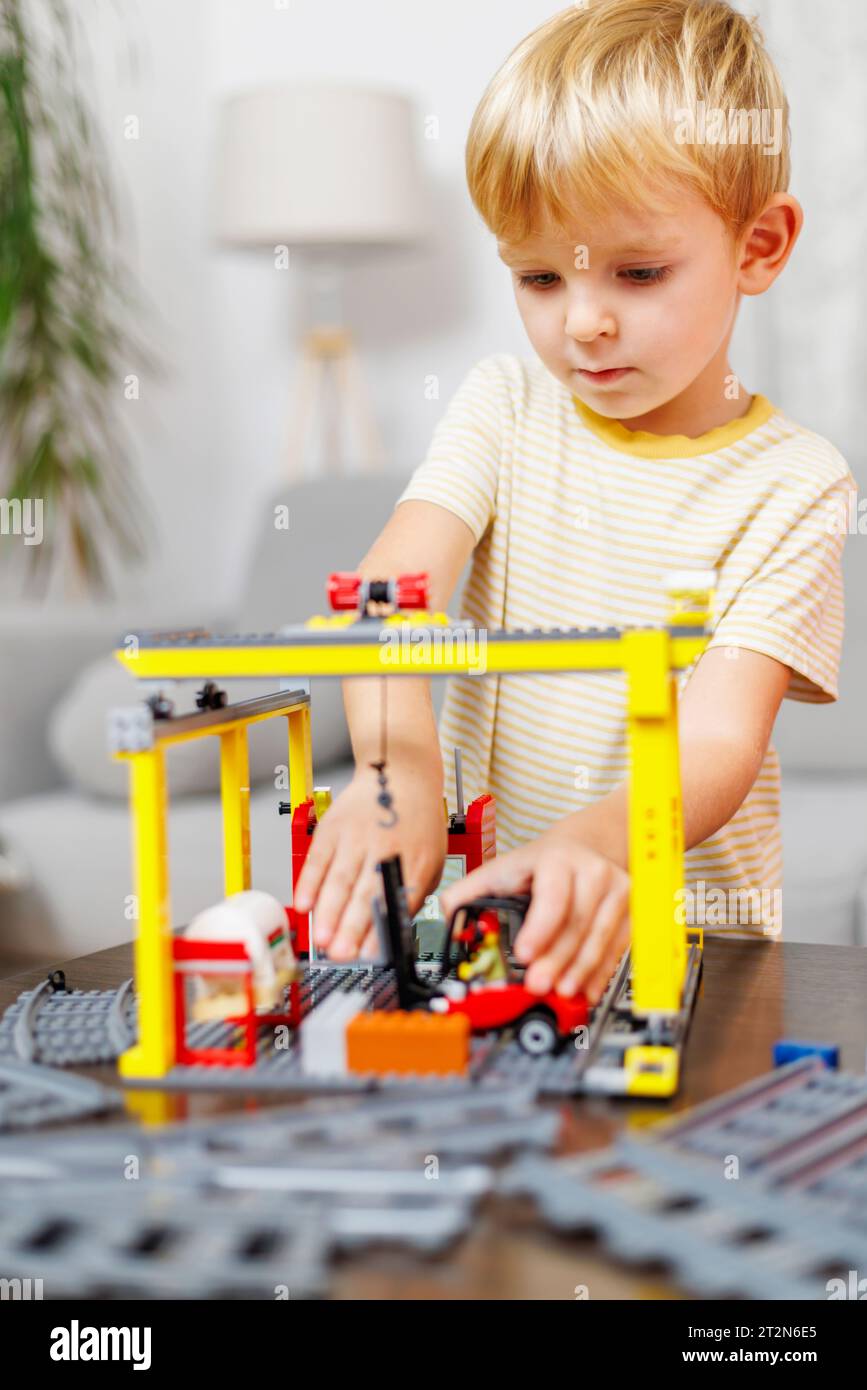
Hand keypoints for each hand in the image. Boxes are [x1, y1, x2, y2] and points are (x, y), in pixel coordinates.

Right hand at [293, 761, 446, 961]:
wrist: (401, 773)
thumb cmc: (417, 822)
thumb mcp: (431, 859)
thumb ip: (413, 893)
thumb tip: (394, 931)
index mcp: (417, 860)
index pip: (397, 901)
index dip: (382, 930)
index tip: (369, 955)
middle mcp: (387, 848)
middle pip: (366, 892)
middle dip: (352, 927)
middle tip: (342, 954)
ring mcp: (358, 836)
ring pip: (340, 879)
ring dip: (329, 912)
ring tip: (323, 939)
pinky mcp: (334, 827)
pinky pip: (318, 859)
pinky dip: (308, 883)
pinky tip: (303, 904)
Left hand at [438, 826, 628, 1003]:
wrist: (584, 848)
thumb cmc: (540, 865)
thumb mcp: (502, 870)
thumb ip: (470, 893)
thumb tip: (444, 916)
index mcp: (556, 860)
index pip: (552, 895)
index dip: (540, 928)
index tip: (524, 955)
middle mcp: (592, 871)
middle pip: (576, 923)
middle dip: (556, 960)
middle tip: (538, 986)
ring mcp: (617, 889)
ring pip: (599, 937)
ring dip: (581, 970)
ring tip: (563, 993)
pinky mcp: (632, 909)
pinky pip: (618, 945)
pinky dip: (601, 971)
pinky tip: (587, 989)